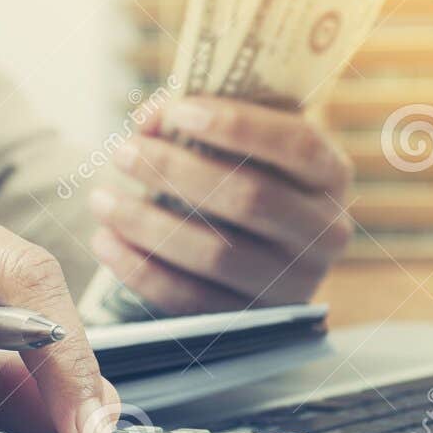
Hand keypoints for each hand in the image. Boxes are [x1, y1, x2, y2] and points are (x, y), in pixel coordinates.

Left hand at [90, 96, 354, 313]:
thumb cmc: (245, 173)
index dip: (237, 126)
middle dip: (176, 172)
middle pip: (250, 200)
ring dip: (148, 224)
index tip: (178, 111)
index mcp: (332, 175)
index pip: (297, 145)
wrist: (260, 250)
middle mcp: (325, 233)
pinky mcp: (252, 321)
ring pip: (217, 255)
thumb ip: (201, 118)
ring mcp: (292, 284)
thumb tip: (151, 118)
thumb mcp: (242, 139)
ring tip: (101, 199)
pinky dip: (142, 270)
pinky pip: (192, 300)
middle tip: (122, 153)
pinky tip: (107, 243)